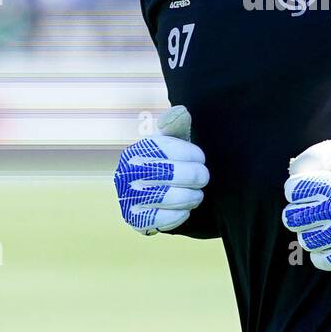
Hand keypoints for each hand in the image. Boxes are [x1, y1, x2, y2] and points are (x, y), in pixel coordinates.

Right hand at [114, 106, 208, 234]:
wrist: (150, 197)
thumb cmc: (166, 163)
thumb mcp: (172, 141)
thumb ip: (177, 125)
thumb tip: (181, 112)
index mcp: (138, 149)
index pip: (174, 149)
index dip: (195, 155)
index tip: (200, 159)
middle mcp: (128, 171)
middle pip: (174, 173)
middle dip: (197, 177)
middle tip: (202, 179)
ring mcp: (128, 196)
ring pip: (173, 197)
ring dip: (192, 197)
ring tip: (195, 195)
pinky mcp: (134, 219)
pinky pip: (166, 219)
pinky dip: (181, 215)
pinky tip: (183, 209)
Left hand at [281, 140, 330, 270]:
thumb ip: (312, 158)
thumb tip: (292, 175)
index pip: (292, 190)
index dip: (299, 185)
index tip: (311, 185)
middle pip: (292, 218)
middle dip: (299, 209)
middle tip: (313, 205)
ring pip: (306, 240)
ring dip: (310, 230)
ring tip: (322, 222)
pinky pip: (324, 261)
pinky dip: (320, 253)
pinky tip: (327, 240)